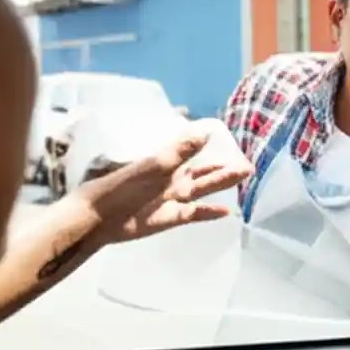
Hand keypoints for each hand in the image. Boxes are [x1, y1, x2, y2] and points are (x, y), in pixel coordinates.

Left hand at [73, 129, 252, 246]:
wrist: (101, 216)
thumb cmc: (124, 185)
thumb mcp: (156, 165)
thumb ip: (182, 150)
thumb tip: (207, 131)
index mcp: (168, 163)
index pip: (196, 152)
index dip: (214, 148)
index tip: (233, 143)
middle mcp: (173, 179)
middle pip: (204, 173)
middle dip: (225, 169)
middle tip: (249, 166)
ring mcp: (173, 199)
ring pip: (203, 190)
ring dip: (222, 184)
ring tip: (243, 178)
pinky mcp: (171, 218)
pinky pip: (194, 214)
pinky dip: (209, 213)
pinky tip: (226, 212)